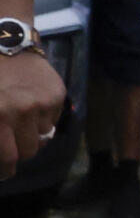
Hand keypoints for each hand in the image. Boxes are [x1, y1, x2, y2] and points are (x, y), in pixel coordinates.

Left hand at [0, 49, 66, 180]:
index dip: (6, 169)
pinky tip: (32, 104)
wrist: (7, 45)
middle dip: (20, 150)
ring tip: (21, 118)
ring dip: (32, 133)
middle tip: (12, 142)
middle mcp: (21, 112)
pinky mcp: (57, 96)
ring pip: (43, 137)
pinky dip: (42, 118)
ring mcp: (42, 103)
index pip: (8, 157)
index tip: (6, 171)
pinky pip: (52, 121)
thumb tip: (5, 157)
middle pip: (29, 151)